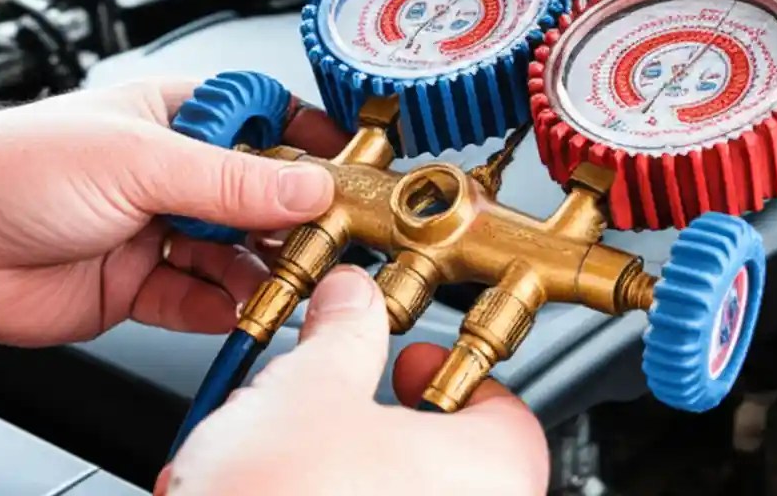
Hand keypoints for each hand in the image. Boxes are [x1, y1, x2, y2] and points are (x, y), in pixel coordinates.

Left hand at [0, 80, 346, 355]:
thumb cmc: (12, 169)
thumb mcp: (141, 160)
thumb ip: (233, 182)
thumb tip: (309, 185)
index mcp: (172, 116)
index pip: (263, 120)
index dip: (309, 142)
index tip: (352, 166)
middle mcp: (168, 172)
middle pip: (257, 195)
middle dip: (292, 218)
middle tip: (330, 237)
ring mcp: (154, 231)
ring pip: (233, 253)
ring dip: (262, 268)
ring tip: (289, 279)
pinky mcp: (136, 287)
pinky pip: (199, 300)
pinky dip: (223, 307)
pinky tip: (239, 307)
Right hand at [159, 266, 549, 495]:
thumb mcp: (304, 392)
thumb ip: (341, 336)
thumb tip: (351, 301)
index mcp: (494, 472)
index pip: (502, 407)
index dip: (442, 373)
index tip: (401, 360)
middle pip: (448, 460)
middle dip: (383, 425)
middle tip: (335, 403)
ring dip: (350, 473)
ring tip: (287, 458)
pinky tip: (275, 495)